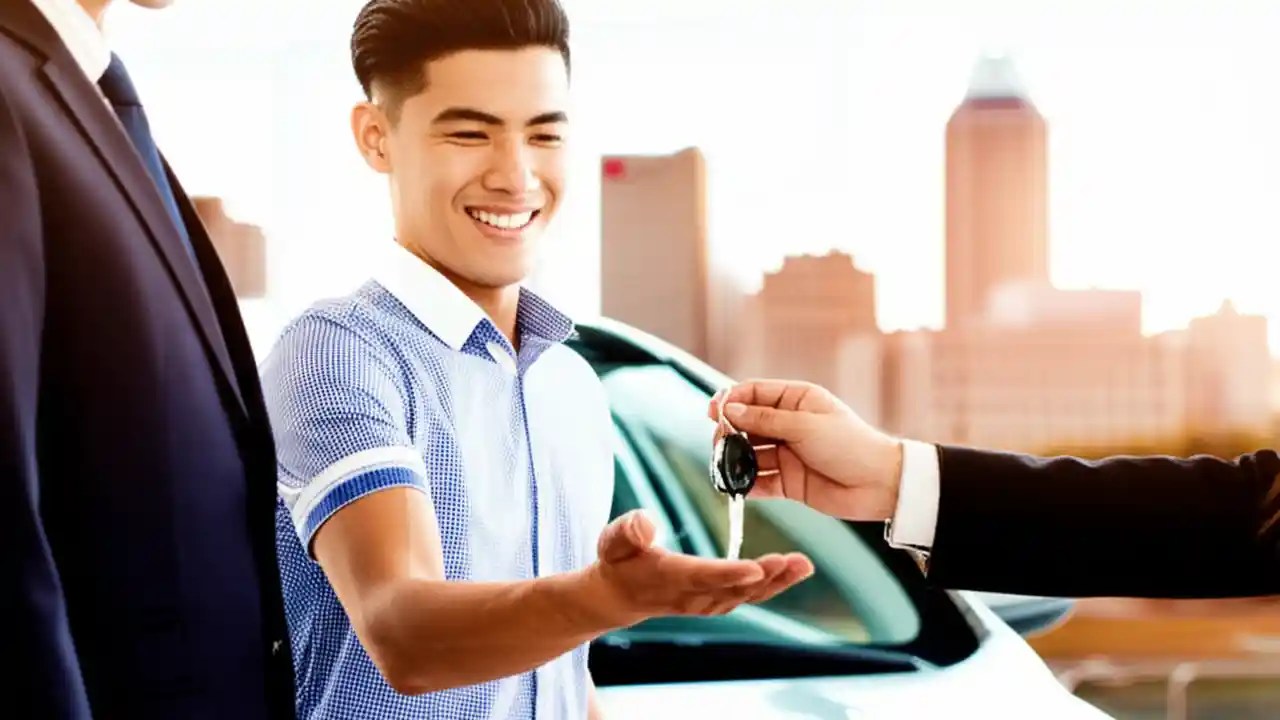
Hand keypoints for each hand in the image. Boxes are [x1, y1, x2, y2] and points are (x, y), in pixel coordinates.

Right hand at [585, 510, 812, 626]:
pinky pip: (748, 596)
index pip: (701, 576)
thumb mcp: (612, 540)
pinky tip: (792, 571)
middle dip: (766, 576)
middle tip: (794, 561)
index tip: (756, 566)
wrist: (618, 596)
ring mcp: (705, 602)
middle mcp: (691, 595)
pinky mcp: (716, 601)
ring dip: (777, 582)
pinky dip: (772, 585)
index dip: (729, 573)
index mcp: (668, 577)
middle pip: (733, 588)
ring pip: (746, 595)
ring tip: (802, 565)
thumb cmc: (618, 561)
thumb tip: (645, 523)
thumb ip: (628, 531)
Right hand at [708, 379, 902, 521]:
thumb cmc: (850, 445)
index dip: (731, 400)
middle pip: (746, 424)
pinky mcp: (789, 482)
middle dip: (729, 433)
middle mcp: (788, 425)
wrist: (880, 485)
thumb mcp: (805, 425)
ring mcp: (787, 454)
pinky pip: (760, 482)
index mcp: (796, 400)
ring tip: (724, 469)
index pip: (754, 393)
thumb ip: (765, 419)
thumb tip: (729, 410)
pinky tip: (737, 488)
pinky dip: (746, 485)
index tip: (713, 412)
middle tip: (719, 445)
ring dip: (734, 461)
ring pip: (749, 454)